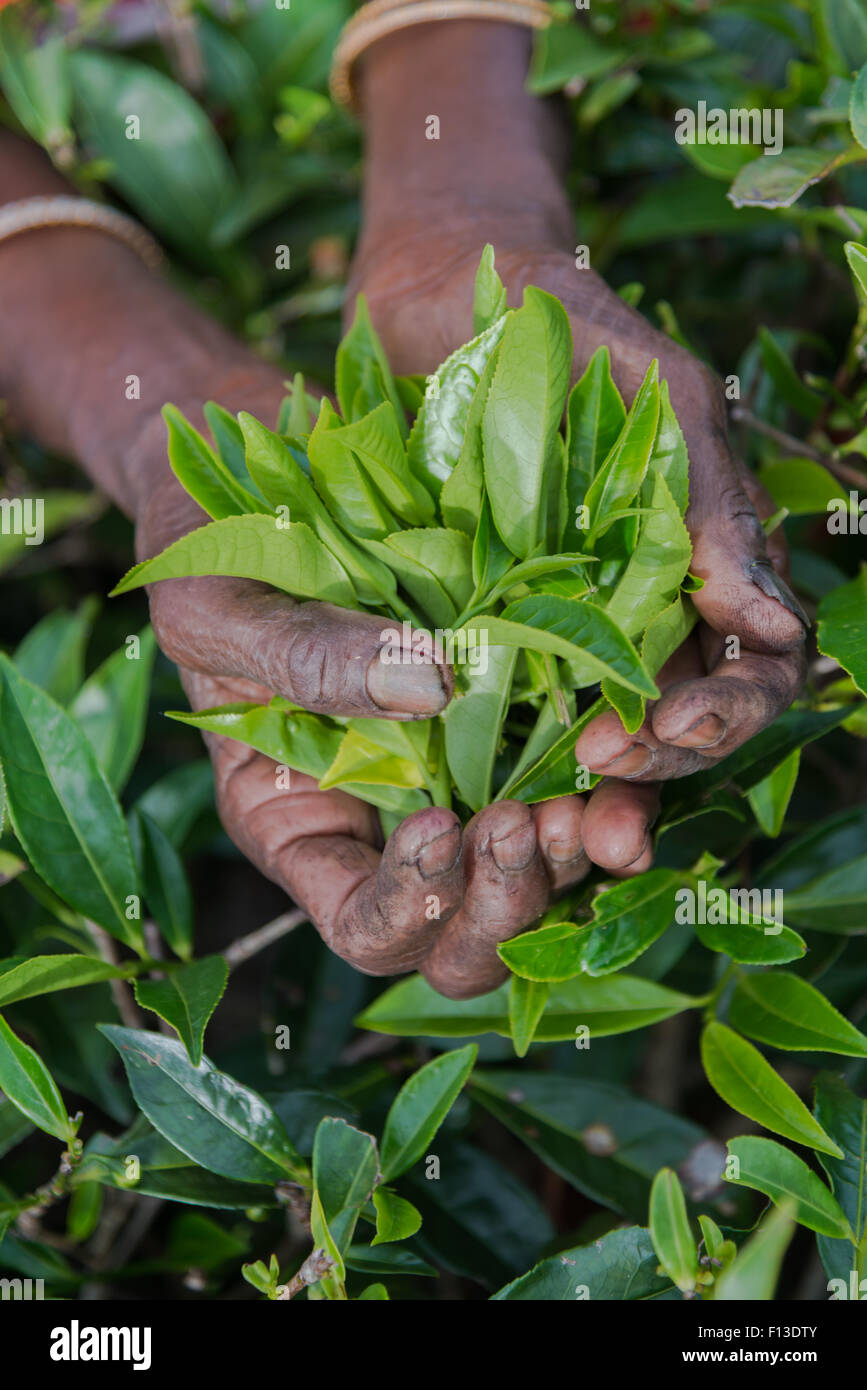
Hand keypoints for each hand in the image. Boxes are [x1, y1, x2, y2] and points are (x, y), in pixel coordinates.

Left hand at [352, 235, 805, 782]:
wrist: (433, 291)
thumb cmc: (557, 319)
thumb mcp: (653, 387)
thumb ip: (712, 494)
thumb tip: (769, 619)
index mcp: (699, 559)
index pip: (753, 665)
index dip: (729, 710)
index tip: (670, 722)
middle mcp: (635, 607)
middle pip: (674, 722)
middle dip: (654, 765)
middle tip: (597, 773)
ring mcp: (552, 623)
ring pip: (588, 735)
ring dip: (580, 792)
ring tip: (538, 822)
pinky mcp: (471, 627)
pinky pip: (492, 709)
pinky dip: (493, 757)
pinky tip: (470, 789)